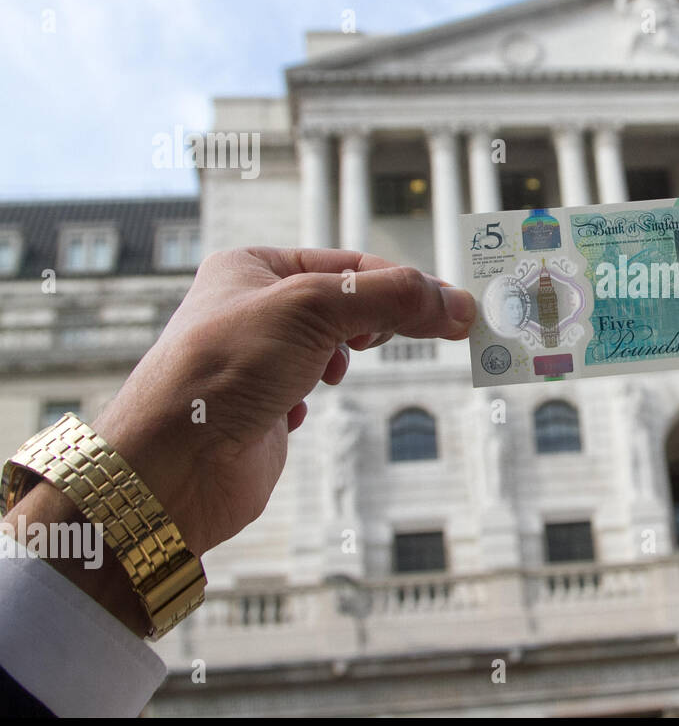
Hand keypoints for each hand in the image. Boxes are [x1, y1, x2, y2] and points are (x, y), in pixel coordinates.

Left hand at [89, 247, 475, 557]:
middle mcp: (253, 306)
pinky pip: (312, 387)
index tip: (453, 307)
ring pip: (332, 345)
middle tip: (436, 333)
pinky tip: (301, 406)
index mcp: (253, 266)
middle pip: (346, 301)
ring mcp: (258, 358)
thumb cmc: (224, 368)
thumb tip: (457, 303)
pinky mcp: (263, 404)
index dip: (404, 283)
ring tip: (338, 370)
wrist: (175, 463)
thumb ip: (391, 299)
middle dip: (383, 319)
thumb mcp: (315, 309)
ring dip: (345, 356)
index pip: (350, 263)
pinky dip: (318, 394)